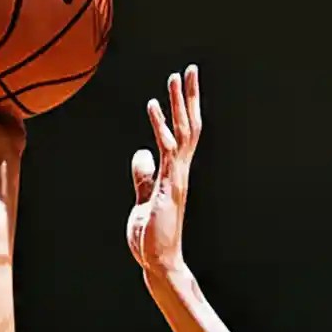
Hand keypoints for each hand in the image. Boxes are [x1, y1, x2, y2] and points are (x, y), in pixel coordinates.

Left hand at [126, 65, 201, 276]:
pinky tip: (153, 106)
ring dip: (178, 105)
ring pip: (182, 133)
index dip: (184, 109)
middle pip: (189, 127)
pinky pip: (167, 150)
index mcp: (175, 173)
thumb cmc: (152, 235)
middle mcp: (180, 172)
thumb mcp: (143, 197)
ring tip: (175, 78)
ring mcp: (176, 178)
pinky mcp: (168, 186)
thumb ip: (143, 175)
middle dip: (189, 98)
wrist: (158, 262)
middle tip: (189, 70)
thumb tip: (141, 152)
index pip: (183, 134)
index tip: (183, 85)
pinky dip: (159, 126)